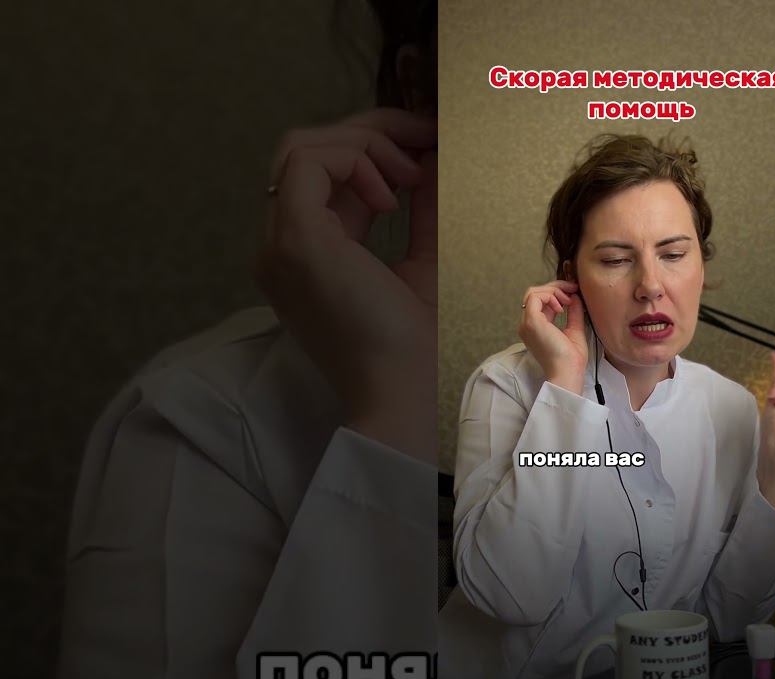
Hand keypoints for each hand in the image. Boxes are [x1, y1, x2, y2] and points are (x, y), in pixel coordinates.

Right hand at [254, 108, 437, 461]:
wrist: (400, 391)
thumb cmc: (413, 342)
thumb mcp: (423, 258)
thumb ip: (423, 209)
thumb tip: (434, 158)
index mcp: (306, 248)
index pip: (321, 172)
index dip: (372, 146)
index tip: (425, 144)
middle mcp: (281, 242)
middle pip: (307, 150)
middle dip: (371, 131)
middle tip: (426, 136)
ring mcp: (280, 241)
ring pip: (302, 148)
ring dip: (365, 145)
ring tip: (412, 176)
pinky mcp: (294, 241)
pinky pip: (307, 163)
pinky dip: (355, 162)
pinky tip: (393, 196)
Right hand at [518, 280, 588, 394]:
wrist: (567, 372)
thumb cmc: (571, 358)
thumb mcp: (574, 329)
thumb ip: (573, 312)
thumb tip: (575, 296)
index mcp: (536, 327)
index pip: (541, 301)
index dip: (557, 292)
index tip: (574, 291)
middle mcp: (528, 324)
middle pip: (535, 294)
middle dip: (556, 287)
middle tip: (573, 289)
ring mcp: (527, 323)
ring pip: (533, 293)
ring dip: (553, 290)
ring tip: (568, 300)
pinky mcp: (531, 322)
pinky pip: (534, 297)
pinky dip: (549, 296)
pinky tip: (562, 306)